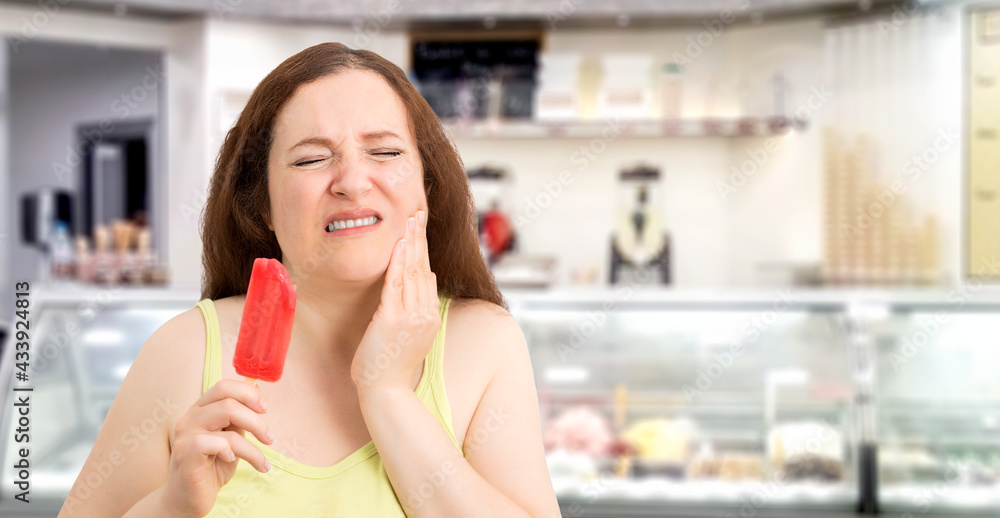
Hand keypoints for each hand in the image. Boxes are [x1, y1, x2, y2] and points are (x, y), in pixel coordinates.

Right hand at [163, 379, 273, 517]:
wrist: (189, 500)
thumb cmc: (212, 467)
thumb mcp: (232, 438)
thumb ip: (240, 418)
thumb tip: (257, 390)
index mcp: (200, 410)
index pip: (223, 387)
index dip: (248, 393)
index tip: (265, 409)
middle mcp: (189, 419)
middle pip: (228, 403)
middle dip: (256, 421)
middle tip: (269, 439)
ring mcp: (184, 437)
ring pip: (224, 423)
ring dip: (251, 444)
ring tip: (262, 461)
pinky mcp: (184, 457)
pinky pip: (209, 443)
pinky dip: (229, 450)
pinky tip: (232, 460)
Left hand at [351, 209, 440, 392]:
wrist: (384, 391)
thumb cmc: (389, 366)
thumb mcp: (409, 336)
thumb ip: (413, 312)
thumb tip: (417, 287)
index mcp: (430, 317)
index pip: (427, 276)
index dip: (423, 250)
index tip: (419, 229)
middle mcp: (425, 314)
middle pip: (423, 268)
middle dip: (420, 238)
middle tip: (417, 213)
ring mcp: (411, 317)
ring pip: (413, 272)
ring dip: (411, 243)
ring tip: (410, 221)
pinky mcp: (393, 319)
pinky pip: (397, 284)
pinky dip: (398, 262)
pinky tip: (399, 245)